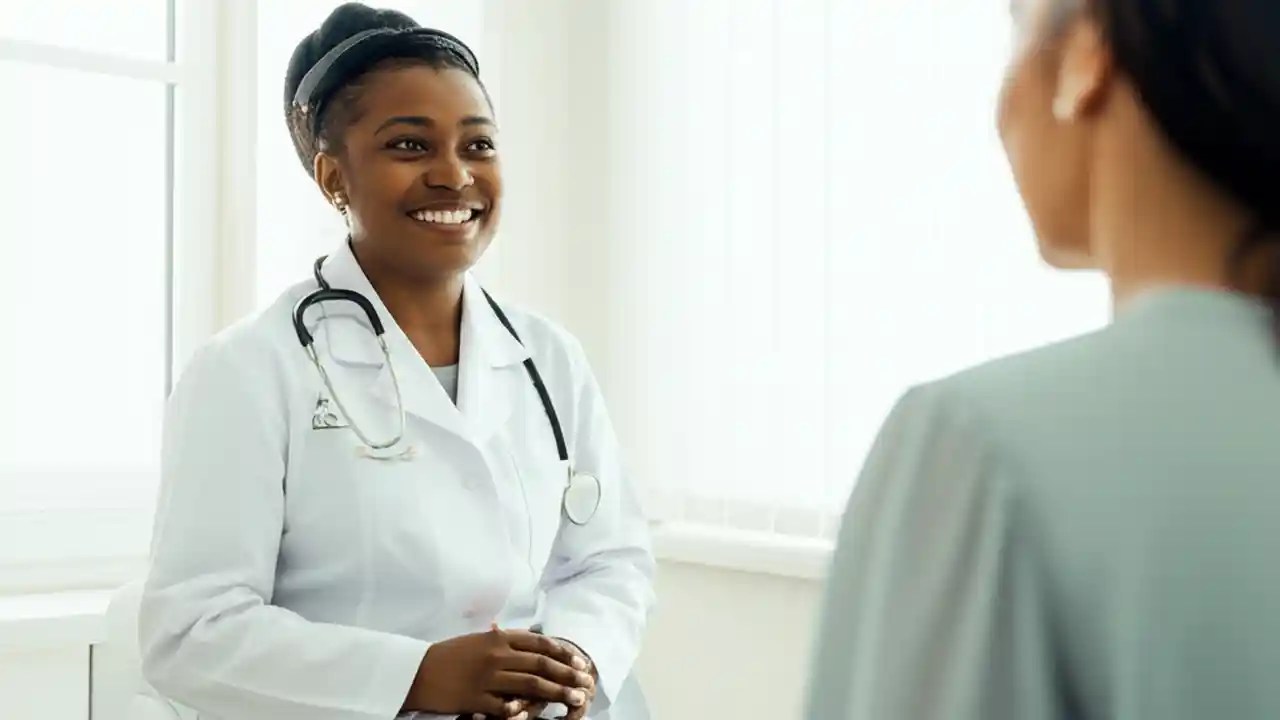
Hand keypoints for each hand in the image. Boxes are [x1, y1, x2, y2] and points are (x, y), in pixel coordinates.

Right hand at [403, 626, 594, 716]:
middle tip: (586, 682)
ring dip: (558, 692)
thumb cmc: (448, 655)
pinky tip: (538, 716)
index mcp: (497, 638)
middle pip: (541, 665)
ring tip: (576, 699)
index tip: (579, 661)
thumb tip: (533, 642)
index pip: (539, 643)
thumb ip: (504, 640)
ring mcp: (488, 678)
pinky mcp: (477, 700)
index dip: (563, 652)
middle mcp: (496, 655)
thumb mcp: (478, 640)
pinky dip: (524, 712)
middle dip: (568, 674)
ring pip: (532, 685)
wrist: (416, 671)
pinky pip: (507, 708)